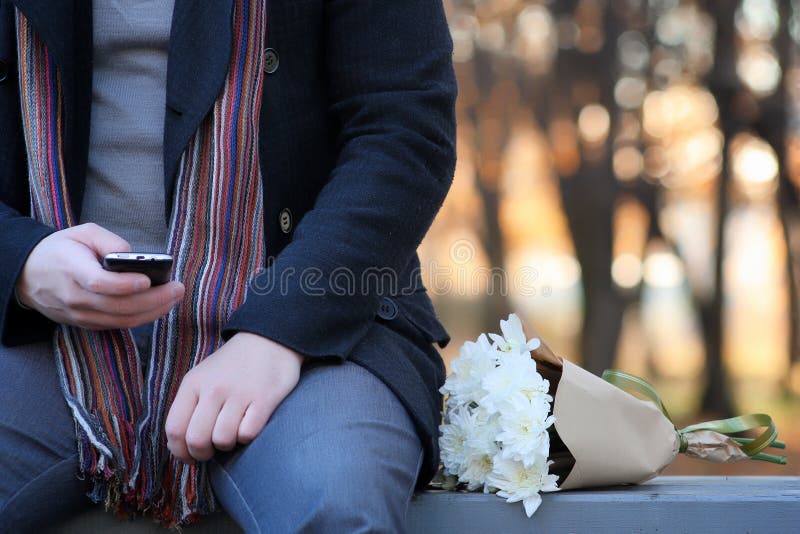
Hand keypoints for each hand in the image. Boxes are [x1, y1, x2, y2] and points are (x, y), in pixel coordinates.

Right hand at [15, 222, 184, 329]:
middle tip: (178, 288)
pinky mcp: (86, 324)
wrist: (29, 275)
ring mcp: (80, 315)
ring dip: (154, 311)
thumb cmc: (61, 250)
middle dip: (154, 299)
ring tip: (175, 296)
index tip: (149, 280)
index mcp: (71, 269)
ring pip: (123, 320)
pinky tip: (160, 305)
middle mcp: (75, 297)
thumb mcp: (83, 233)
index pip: (100, 283)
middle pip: (119, 306)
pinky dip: (143, 317)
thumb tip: (135, 256)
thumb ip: (110, 241)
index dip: (126, 285)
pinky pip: (119, 325)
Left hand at [165, 332, 303, 462]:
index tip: (189, 456)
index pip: (174, 429)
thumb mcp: (203, 377)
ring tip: (233, 432)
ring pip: (223, 440)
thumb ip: (190, 405)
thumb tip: (180, 443)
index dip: (180, 451)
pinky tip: (250, 423)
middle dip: (203, 454)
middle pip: (197, 440)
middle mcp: (213, 389)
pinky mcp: (263, 399)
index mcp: (193, 384)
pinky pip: (247, 434)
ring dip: (228, 445)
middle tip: (212, 450)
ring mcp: (239, 394)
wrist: (269, 339)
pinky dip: (247, 436)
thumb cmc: (234, 366)